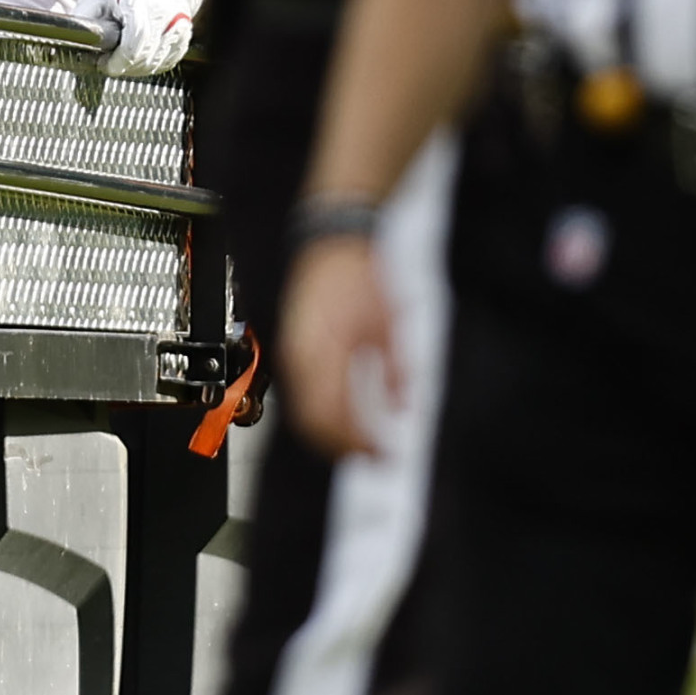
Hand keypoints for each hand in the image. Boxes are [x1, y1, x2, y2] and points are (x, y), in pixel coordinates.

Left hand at [97, 0, 204, 77]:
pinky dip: (150, 64)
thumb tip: (73, 40)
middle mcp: (164, 12)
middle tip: (107, 63)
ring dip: (135, 68)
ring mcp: (178, 24)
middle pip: (144, 56)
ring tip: (121, 60)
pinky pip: (167, 61)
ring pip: (156, 63)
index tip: (103, 64)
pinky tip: (138, 58)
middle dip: (123, 66)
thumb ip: (87, 17)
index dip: (117, 60)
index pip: (134, 42)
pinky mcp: (184, 35)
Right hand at [278, 234, 397, 461]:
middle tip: (374, 455)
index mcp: (321, 354)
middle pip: (312, 422)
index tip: (384, 453)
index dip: (357, 442)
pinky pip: (302, 392)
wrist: (330, 239)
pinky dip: (323, 411)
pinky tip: (346, 414)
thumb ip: (395, 369)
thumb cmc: (357, 273)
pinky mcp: (295, 348)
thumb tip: (402, 404)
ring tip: (360, 443)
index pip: (331, 417)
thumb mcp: (387, 323)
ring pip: (304, 411)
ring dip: (331, 433)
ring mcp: (293, 354)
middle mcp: (300, 359)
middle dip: (342, 445)